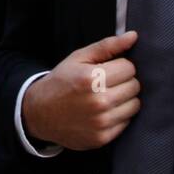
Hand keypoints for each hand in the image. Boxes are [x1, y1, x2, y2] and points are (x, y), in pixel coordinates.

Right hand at [21, 32, 140, 150]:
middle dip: (124, 82)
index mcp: (92, 78)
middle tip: (107, 84)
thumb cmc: (61, 81)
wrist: (39, 113)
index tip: (108, 70)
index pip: (129, 68)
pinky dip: (119, 115)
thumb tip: (134, 36)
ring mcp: (101, 122)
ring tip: (107, 97)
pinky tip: (104, 111)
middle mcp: (99, 101)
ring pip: (135, 105)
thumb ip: (107, 46)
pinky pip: (127, 122)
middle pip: (135, 86)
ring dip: (125, 99)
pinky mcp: (102, 137)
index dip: (120, 66)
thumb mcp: (78, 58)